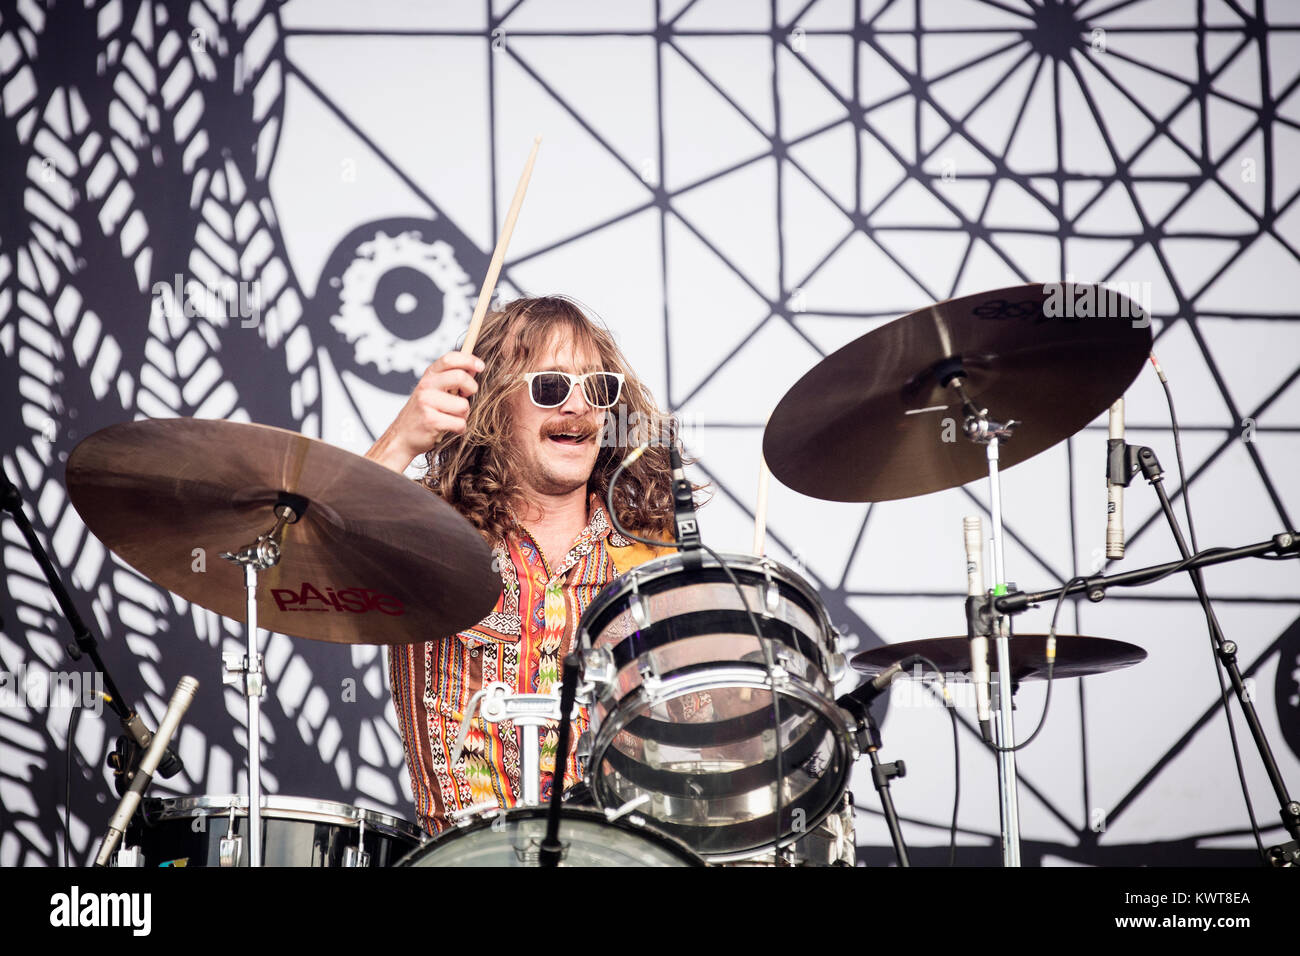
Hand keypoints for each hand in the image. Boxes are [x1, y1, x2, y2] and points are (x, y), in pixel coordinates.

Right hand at [365, 351, 484, 472]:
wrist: (401, 437)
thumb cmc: (423, 413)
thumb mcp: (433, 390)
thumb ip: (451, 379)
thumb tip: (474, 368)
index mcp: (429, 376)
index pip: (450, 358)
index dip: (469, 360)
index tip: (481, 367)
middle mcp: (426, 386)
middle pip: (460, 377)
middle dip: (471, 388)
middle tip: (466, 397)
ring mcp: (427, 402)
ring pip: (463, 405)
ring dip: (463, 415)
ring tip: (451, 417)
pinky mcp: (431, 421)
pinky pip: (460, 423)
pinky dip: (459, 429)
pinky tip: (448, 428)